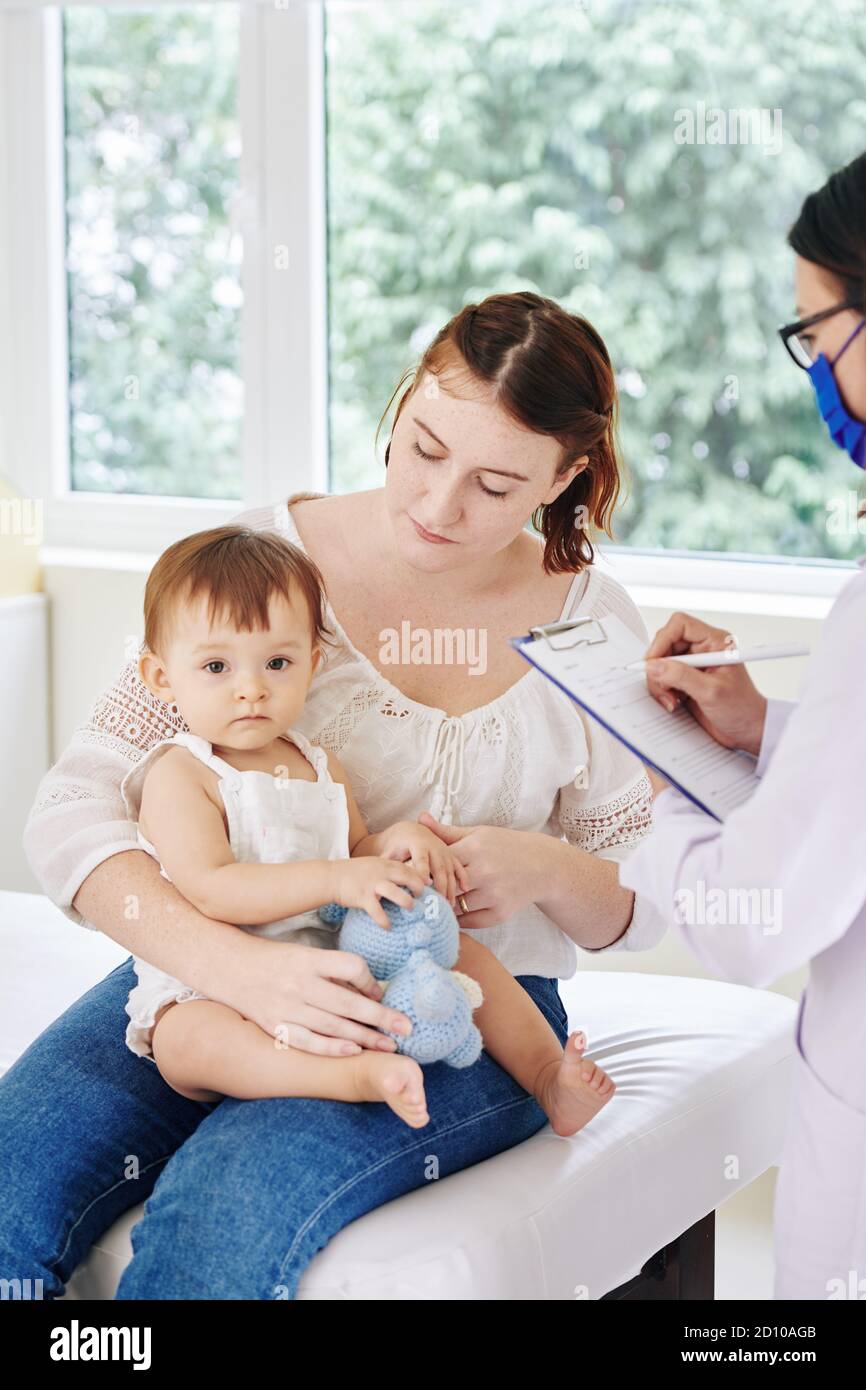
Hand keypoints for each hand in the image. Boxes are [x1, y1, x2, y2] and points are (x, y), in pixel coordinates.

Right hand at [232, 935, 415, 1055]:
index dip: (370, 982)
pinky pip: (307, 1041)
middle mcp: (298, 983)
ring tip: (388, 1044)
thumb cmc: (275, 959)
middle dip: (381, 1018)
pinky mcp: (274, 1025)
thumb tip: (370, 993)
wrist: (229, 967)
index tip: (380, 993)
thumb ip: (334, 970)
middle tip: (406, 1027)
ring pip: (332, 1026)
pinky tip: (353, 1052)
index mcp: (308, 959)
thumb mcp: (305, 953)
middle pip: (347, 1003)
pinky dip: (331, 1048)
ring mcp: (285, 1006)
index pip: (351, 966)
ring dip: (364, 1037)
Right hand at [329, 856, 427, 930]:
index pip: (407, 868)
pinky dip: (383, 920)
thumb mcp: (372, 865)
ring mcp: (372, 884)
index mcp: (384, 864)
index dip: (419, 876)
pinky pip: (376, 910)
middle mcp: (380, 873)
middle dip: (417, 886)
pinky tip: (388, 927)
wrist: (332, 876)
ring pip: (394, 892)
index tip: (429, 884)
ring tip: (411, 908)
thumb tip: (403, 879)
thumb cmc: (353, 873)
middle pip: (405, 877)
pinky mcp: (362, 897)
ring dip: (405, 901)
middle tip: (423, 896)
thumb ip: (387, 869)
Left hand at [375, 820, 468, 906]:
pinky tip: (465, 890)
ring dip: (451, 887)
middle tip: (439, 903)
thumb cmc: (398, 844)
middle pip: (439, 867)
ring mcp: (445, 850)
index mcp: (418, 843)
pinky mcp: (451, 854)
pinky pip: (459, 866)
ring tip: (449, 905)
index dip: (423, 872)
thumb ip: (388, 863)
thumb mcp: (391, 850)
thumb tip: (383, 877)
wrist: (411, 830)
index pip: (421, 860)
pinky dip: (463, 877)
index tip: (423, 886)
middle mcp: (435, 846)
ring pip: (450, 870)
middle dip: (440, 886)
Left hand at [416, 811, 547, 930]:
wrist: (543, 866)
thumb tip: (420, 818)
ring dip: (445, 906)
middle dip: (433, 890)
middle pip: (445, 887)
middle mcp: (485, 872)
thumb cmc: (505, 846)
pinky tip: (455, 913)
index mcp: (475, 848)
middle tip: (420, 893)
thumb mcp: (478, 834)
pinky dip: (460, 919)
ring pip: (456, 907)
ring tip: (435, 904)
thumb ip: (447, 832)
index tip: (416, 874)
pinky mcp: (501, 913)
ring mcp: (494, 894)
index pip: (439, 863)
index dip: (425, 869)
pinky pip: (470, 921)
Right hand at [643, 612, 768, 756]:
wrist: (747, 731)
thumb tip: (655, 665)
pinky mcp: (686, 680)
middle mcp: (703, 650)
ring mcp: (693, 665)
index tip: (654, 661)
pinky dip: (662, 690)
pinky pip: (663, 677)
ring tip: (672, 699)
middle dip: (659, 667)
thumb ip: (681, 676)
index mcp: (715, 642)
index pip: (680, 625)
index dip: (663, 640)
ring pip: (661, 662)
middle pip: (665, 644)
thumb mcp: (711, 692)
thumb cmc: (742, 709)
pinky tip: (674, 702)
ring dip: (660, 682)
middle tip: (663, 686)